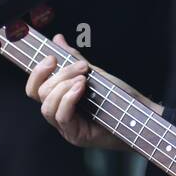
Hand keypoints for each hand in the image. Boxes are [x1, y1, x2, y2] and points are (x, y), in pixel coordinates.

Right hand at [24, 34, 161, 150]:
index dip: (37, 72)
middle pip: (40, 94)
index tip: (52, 57)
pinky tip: (81, 88)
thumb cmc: (119, 98)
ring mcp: (66, 127)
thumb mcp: (95, 74)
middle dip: (59, 75)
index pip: (34, 88)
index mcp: (59, 100)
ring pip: (47, 106)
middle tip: (82, 67)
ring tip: (83, 79)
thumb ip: (74, 60)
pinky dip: (68, 99)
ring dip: (63, 86)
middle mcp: (59, 114)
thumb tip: (58, 39)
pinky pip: (62, 117)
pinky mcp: (76, 136)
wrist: (141, 115)